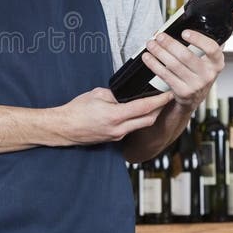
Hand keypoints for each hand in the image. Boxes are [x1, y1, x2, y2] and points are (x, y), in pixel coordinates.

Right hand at [56, 87, 172, 145]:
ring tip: (155, 103)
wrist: (64, 128)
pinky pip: (131, 129)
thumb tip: (127, 95)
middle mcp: (119, 129)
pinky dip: (138, 120)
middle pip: (148, 120)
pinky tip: (138, 112)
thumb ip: (116, 95)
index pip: (144, 107)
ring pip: (141, 125)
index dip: (159, 100)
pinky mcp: (114, 139)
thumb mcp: (97, 94)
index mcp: (115, 116)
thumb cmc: (76, 110)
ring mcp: (117, 136)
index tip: (168, 94)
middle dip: (160, 109)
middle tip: (165, 97)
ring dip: (150, 115)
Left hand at [141, 29, 223, 110]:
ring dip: (159, 52)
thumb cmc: (199, 73)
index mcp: (216, 63)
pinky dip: (154, 64)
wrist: (194, 98)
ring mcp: (196, 85)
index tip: (184, 32)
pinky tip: (148, 57)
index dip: (198, 39)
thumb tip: (201, 21)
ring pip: (173, 65)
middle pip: (186, 56)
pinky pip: (165, 75)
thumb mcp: (208, 60)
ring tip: (151, 44)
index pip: (212, 49)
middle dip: (169, 44)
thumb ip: (205, 43)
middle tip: (159, 36)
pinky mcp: (182, 92)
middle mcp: (208, 74)